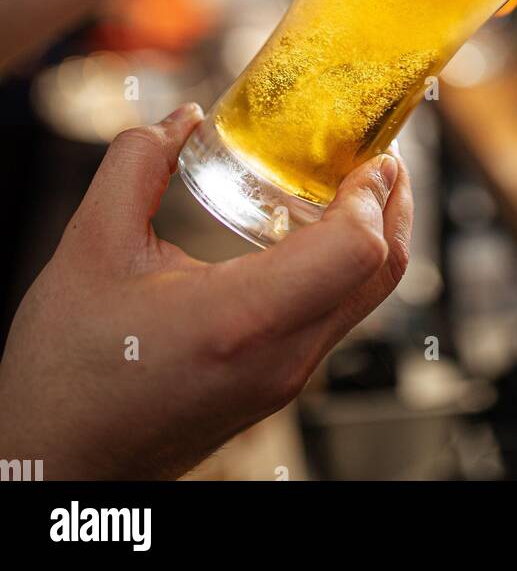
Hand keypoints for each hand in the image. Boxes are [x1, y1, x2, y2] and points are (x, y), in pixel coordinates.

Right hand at [0, 104, 411, 479]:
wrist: (58, 460)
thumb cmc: (67, 373)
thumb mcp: (90, 247)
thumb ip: (136, 166)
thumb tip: (183, 118)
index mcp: (241, 319)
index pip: (355, 250)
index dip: (375, 192)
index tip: (373, 150)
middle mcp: (280, 356)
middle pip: (381, 274)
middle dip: (394, 204)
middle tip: (382, 151)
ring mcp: (285, 380)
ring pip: (366, 300)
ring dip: (375, 236)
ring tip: (354, 181)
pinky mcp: (277, 388)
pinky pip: (338, 318)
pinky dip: (347, 267)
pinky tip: (316, 231)